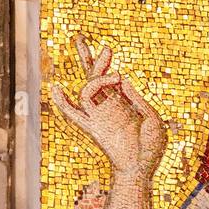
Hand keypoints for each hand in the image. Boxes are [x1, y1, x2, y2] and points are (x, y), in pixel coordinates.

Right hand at [51, 36, 166, 177]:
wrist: (143, 168)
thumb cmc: (152, 147)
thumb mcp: (151, 117)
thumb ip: (135, 99)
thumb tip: (121, 79)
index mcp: (123, 103)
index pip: (109, 79)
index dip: (104, 64)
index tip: (106, 49)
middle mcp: (108, 107)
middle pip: (92, 77)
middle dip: (90, 59)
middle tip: (85, 40)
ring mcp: (99, 116)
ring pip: (86, 89)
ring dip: (96, 76)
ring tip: (116, 75)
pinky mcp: (93, 127)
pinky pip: (73, 114)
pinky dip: (63, 103)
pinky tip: (55, 89)